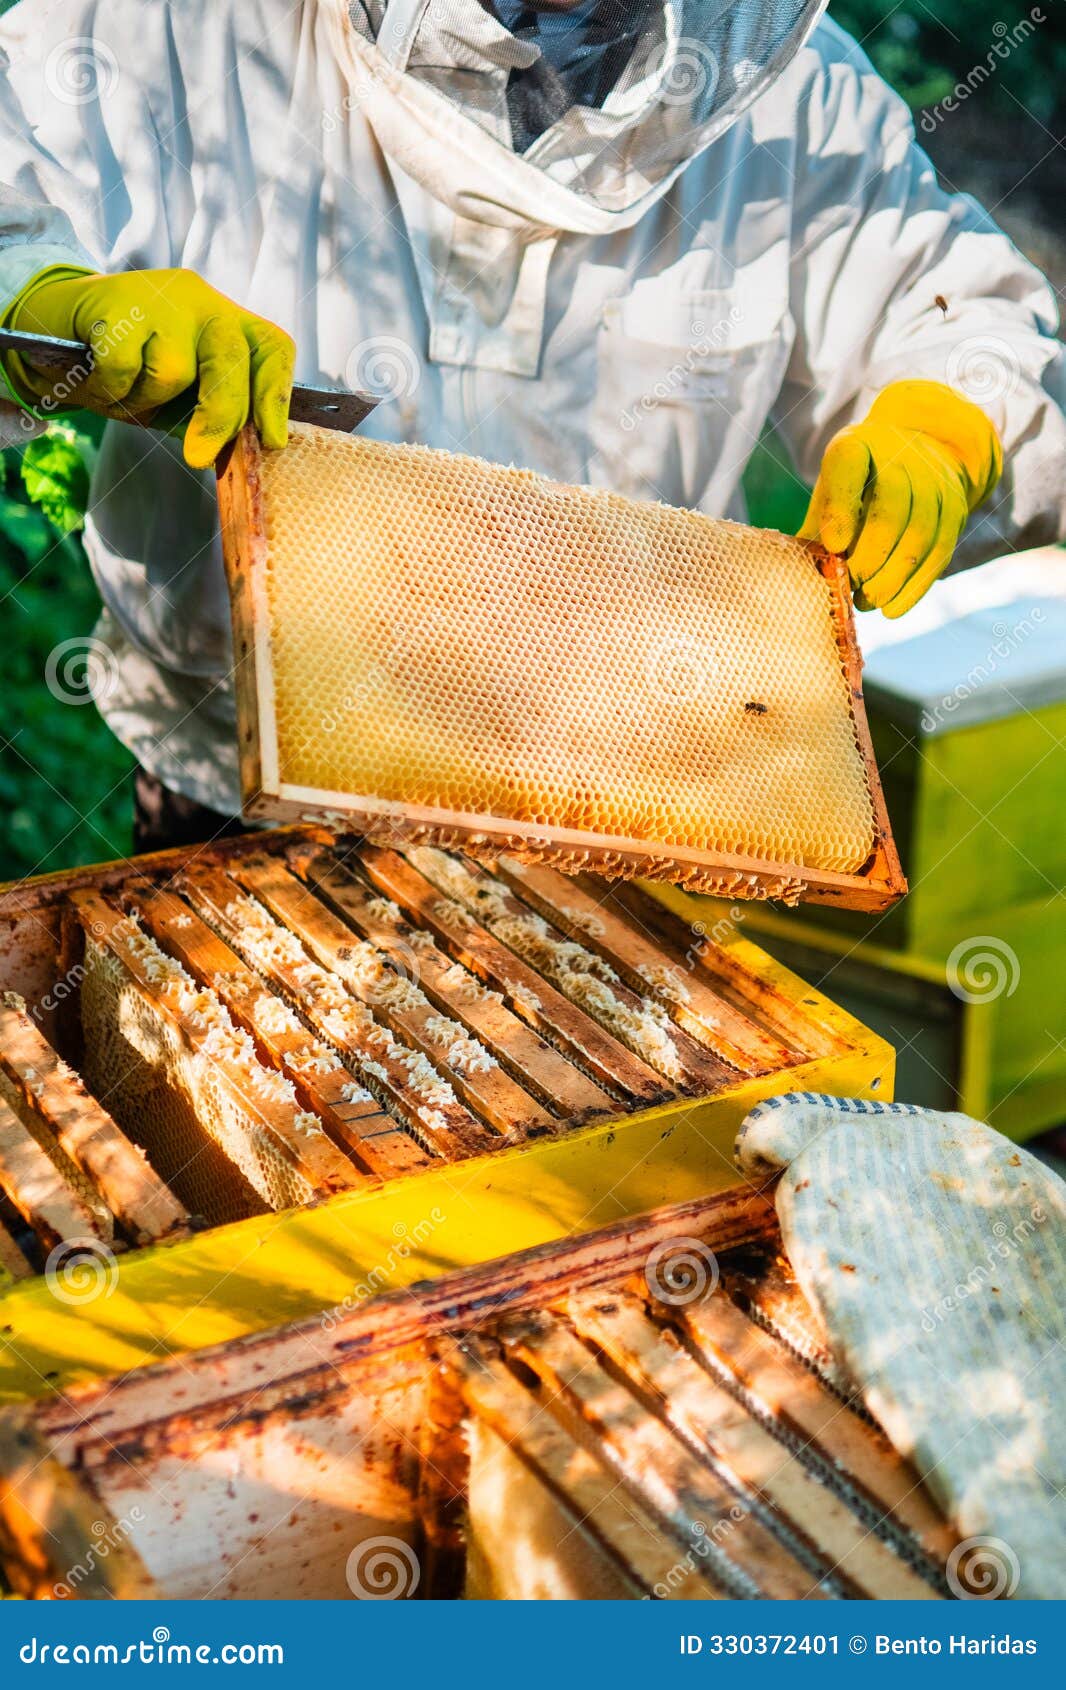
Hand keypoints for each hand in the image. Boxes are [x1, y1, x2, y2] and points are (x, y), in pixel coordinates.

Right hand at [3, 267, 294, 467]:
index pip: (272, 349)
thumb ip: (209, 416)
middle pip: (229, 361)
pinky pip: (123, 369)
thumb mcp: (178, 396)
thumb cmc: (131, 368)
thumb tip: (232, 453)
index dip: (275, 396)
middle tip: (198, 456)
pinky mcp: (118, 300)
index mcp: (229, 325)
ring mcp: (162, 297)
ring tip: (124, 391)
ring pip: (172, 371)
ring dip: (144, 400)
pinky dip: (109, 390)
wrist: (58, 327)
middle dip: (219, 416)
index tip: (271, 440)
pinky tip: (97, 378)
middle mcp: (204, 303)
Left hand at [800, 380, 1001, 617]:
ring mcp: (935, 480)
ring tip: (866, 602)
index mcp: (858, 445)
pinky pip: (940, 552)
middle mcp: (902, 455)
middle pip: (893, 507)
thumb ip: (817, 527)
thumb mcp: (830, 493)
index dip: (841, 507)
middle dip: (871, 554)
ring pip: (921, 533)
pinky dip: (914, 587)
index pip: (849, 465)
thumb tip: (800, 576)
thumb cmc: (858, 485)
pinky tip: (891, 609)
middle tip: (852, 585)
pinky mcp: (955, 509)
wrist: (915, 455)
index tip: (833, 546)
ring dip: (893, 577)